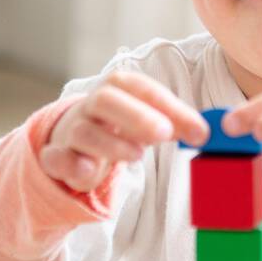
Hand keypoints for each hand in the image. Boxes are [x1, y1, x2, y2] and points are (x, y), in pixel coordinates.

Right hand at [40, 70, 208, 192]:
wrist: (69, 141)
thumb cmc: (117, 126)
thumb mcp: (147, 120)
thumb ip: (174, 123)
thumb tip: (205, 132)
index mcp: (118, 90)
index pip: (142, 88)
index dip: (170, 106)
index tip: (199, 130)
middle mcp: (92, 106)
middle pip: (107, 100)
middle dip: (137, 115)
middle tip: (165, 134)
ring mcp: (71, 132)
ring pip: (84, 132)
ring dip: (111, 143)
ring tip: (137, 155)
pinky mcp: (56, 158)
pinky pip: (56, 158)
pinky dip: (70, 163)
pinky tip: (87, 171)